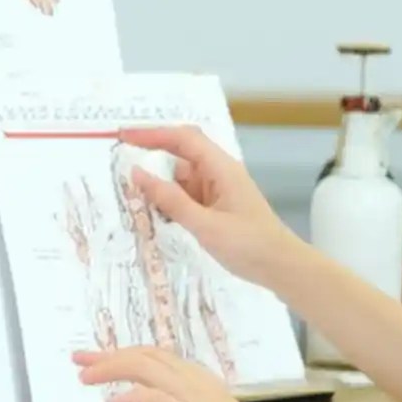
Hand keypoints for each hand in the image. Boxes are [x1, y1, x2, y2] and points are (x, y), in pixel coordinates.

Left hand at [73, 346, 258, 401]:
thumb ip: (171, 401)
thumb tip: (140, 395)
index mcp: (194, 377)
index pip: (152, 355)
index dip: (121, 353)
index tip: (95, 358)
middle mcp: (192, 379)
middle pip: (144, 355)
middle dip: (109, 355)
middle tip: (78, 359)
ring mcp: (192, 394)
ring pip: (145, 368)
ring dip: (112, 369)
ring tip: (86, 377)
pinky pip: (153, 397)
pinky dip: (129, 397)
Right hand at [120, 125, 301, 287]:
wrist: (281, 267)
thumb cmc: (249, 245)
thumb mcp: (205, 225)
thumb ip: (170, 200)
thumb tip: (138, 174)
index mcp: (221, 168)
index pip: (183, 139)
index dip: (153, 133)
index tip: (124, 136)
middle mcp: (219, 173)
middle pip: (181, 154)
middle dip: (152, 154)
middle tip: (120, 162)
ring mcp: (218, 190)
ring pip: (181, 177)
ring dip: (159, 182)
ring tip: (130, 192)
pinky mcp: (216, 207)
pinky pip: (187, 196)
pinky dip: (169, 200)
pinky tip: (154, 212)